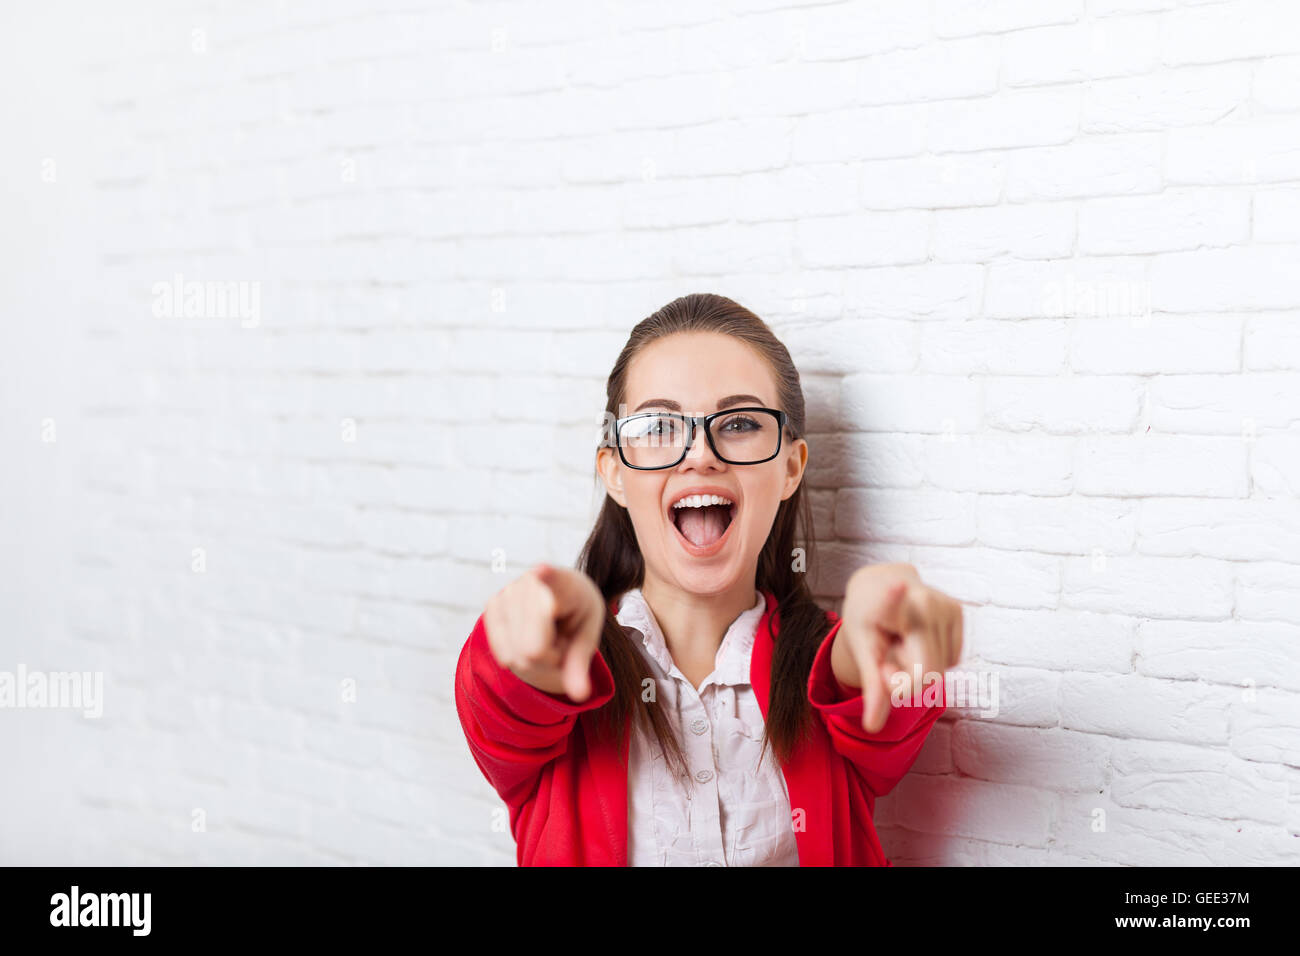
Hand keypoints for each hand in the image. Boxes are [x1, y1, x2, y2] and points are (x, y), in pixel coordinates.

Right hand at [482, 563, 606, 701]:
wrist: (559, 594)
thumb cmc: (576, 615)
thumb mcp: (586, 638)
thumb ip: (581, 665)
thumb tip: (580, 695)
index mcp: (566, 583)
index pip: (553, 580)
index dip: (546, 577)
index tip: (542, 570)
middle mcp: (532, 581)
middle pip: (535, 650)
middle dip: (550, 658)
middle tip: (559, 640)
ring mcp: (508, 591)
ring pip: (518, 657)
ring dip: (534, 659)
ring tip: (544, 636)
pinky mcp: (492, 604)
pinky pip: (504, 655)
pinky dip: (518, 657)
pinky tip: (527, 637)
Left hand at [834, 563, 963, 732]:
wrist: (878, 585)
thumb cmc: (866, 619)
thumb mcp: (862, 651)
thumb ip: (872, 689)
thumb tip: (872, 728)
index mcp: (890, 603)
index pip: (897, 613)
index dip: (895, 598)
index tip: (897, 584)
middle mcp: (924, 600)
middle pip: (928, 672)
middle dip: (907, 679)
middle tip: (888, 659)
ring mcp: (946, 604)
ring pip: (942, 668)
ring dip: (920, 666)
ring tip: (902, 639)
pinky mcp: (959, 610)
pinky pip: (951, 658)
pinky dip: (934, 656)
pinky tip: (918, 635)